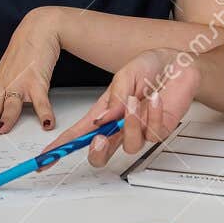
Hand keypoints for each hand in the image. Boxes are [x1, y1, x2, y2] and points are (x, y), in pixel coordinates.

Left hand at [0, 7, 61, 134]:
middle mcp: (5, 85)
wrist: (38, 29)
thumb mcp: (7, 71)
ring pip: (10, 105)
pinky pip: (41, 102)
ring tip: (1, 130)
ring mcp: (21, 84)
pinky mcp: (37, 82)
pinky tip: (47, 124)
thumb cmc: (23, 51)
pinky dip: (45, 114)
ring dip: (5, 119)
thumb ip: (2, 87)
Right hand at [42, 47, 197, 167]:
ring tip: (134, 100)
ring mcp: (139, 130)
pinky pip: (153, 133)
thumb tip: (100, 120)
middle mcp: (119, 126)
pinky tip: (155, 97)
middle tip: (99, 139)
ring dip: (129, 124)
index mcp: (103, 112)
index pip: (78, 134)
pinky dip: (152, 114)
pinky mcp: (159, 130)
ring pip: (129, 146)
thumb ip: (113, 98)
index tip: (45, 160)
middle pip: (100, 154)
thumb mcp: (125, 75)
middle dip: (97, 152)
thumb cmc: (149, 66)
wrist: (178, 62)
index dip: (60, 148)